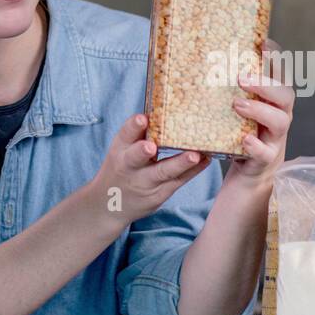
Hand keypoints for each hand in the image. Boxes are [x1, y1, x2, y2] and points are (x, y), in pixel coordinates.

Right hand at [92, 112, 212, 229]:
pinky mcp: (159, 194)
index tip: (142, 118)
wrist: (110, 205)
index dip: (133, 127)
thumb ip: (138, 134)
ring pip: (163, 173)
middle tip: (151, 146)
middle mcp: (129, 166)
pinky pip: (178, 181)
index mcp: (119, 149)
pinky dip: (192, 171)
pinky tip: (204, 160)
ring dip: (179, 163)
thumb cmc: (121, 168)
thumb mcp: (121, 150)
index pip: (124, 135)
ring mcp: (145, 182)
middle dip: (143, 151)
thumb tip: (162, 109)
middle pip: (136, 158)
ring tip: (194, 155)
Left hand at [226, 38, 294, 186]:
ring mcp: (275, 139)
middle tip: (241, 78)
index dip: (276, 59)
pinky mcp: (266, 160)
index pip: (281, 76)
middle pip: (285, 95)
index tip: (264, 43)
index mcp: (273, 100)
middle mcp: (279, 116)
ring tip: (237, 105)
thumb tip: (200, 58)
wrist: (249, 172)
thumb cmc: (240, 131)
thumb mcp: (237, 107)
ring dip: (259, 110)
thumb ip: (229, 88)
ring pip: (280, 121)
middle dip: (265, 84)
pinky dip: (256, 145)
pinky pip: (266, 153)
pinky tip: (245, 139)